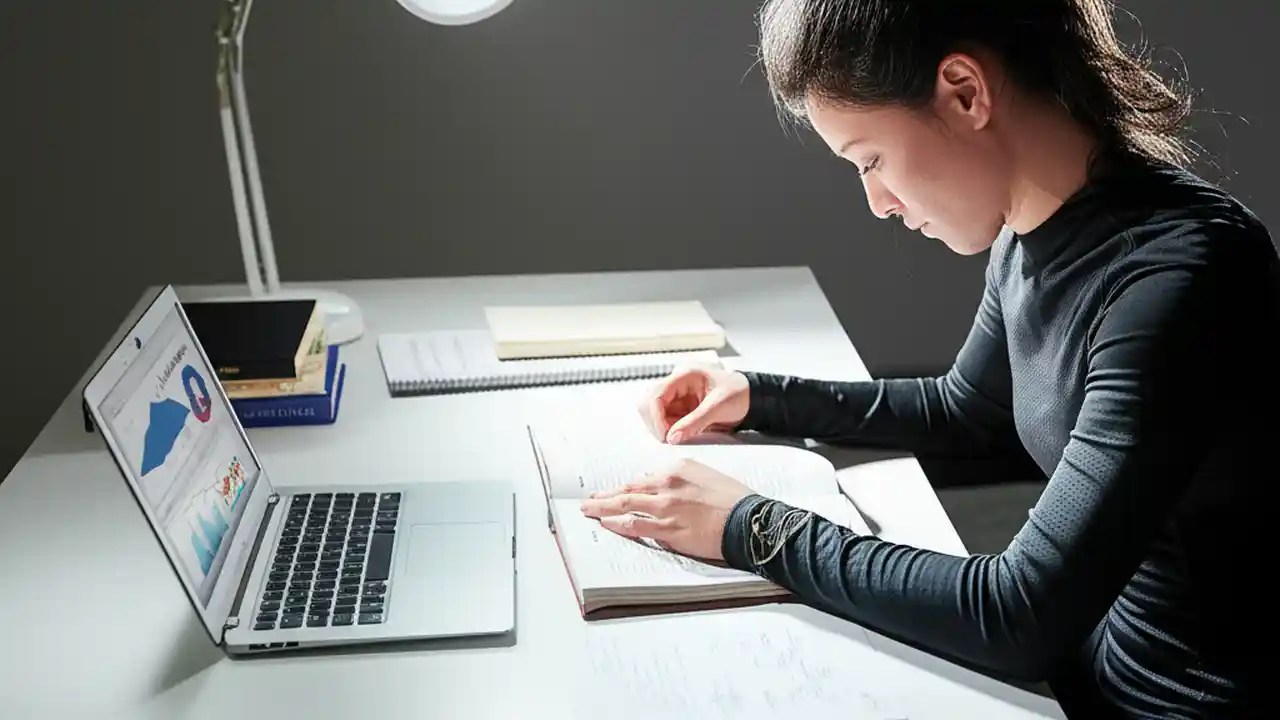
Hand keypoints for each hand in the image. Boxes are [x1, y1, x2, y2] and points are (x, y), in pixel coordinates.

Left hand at [579, 458, 753, 560]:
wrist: (749, 520)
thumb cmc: (733, 499)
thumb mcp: (705, 475)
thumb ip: (680, 479)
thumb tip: (661, 485)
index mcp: (677, 468)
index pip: (642, 479)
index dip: (624, 487)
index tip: (614, 491)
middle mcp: (667, 484)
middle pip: (628, 489)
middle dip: (604, 495)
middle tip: (589, 499)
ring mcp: (666, 507)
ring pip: (624, 505)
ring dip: (602, 508)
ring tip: (589, 511)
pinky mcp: (669, 528)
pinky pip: (635, 525)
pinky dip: (617, 524)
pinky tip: (607, 524)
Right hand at [638, 365, 749, 444]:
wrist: (752, 399)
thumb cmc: (740, 395)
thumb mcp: (718, 408)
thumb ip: (694, 423)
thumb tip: (672, 438)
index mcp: (686, 374)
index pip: (657, 394)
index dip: (655, 417)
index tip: (665, 436)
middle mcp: (677, 383)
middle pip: (649, 402)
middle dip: (655, 423)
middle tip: (669, 439)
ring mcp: (677, 395)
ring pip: (653, 412)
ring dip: (661, 427)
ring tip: (677, 437)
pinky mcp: (679, 407)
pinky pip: (664, 420)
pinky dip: (668, 430)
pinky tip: (680, 435)